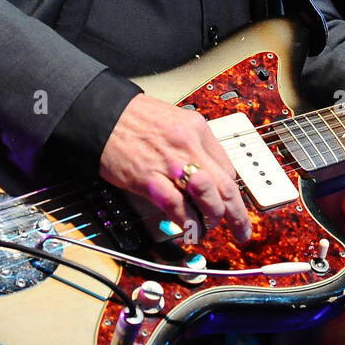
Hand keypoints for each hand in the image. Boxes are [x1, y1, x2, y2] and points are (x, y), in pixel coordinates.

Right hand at [98, 94, 252, 242]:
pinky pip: (178, 206)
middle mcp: (190, 145)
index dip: (233, 195)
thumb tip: (209, 176)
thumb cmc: (136, 119)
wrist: (104, 114)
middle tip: (240, 231)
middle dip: (237, 215)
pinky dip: (187, 222)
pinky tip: (189, 230)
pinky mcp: (150, 178)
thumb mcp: (176, 122)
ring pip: (208, 198)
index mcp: (198, 130)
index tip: (234, 207)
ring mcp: (171, 163)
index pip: (228, 169)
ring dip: (212, 220)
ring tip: (208, 229)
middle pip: (225, 186)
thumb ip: (194, 147)